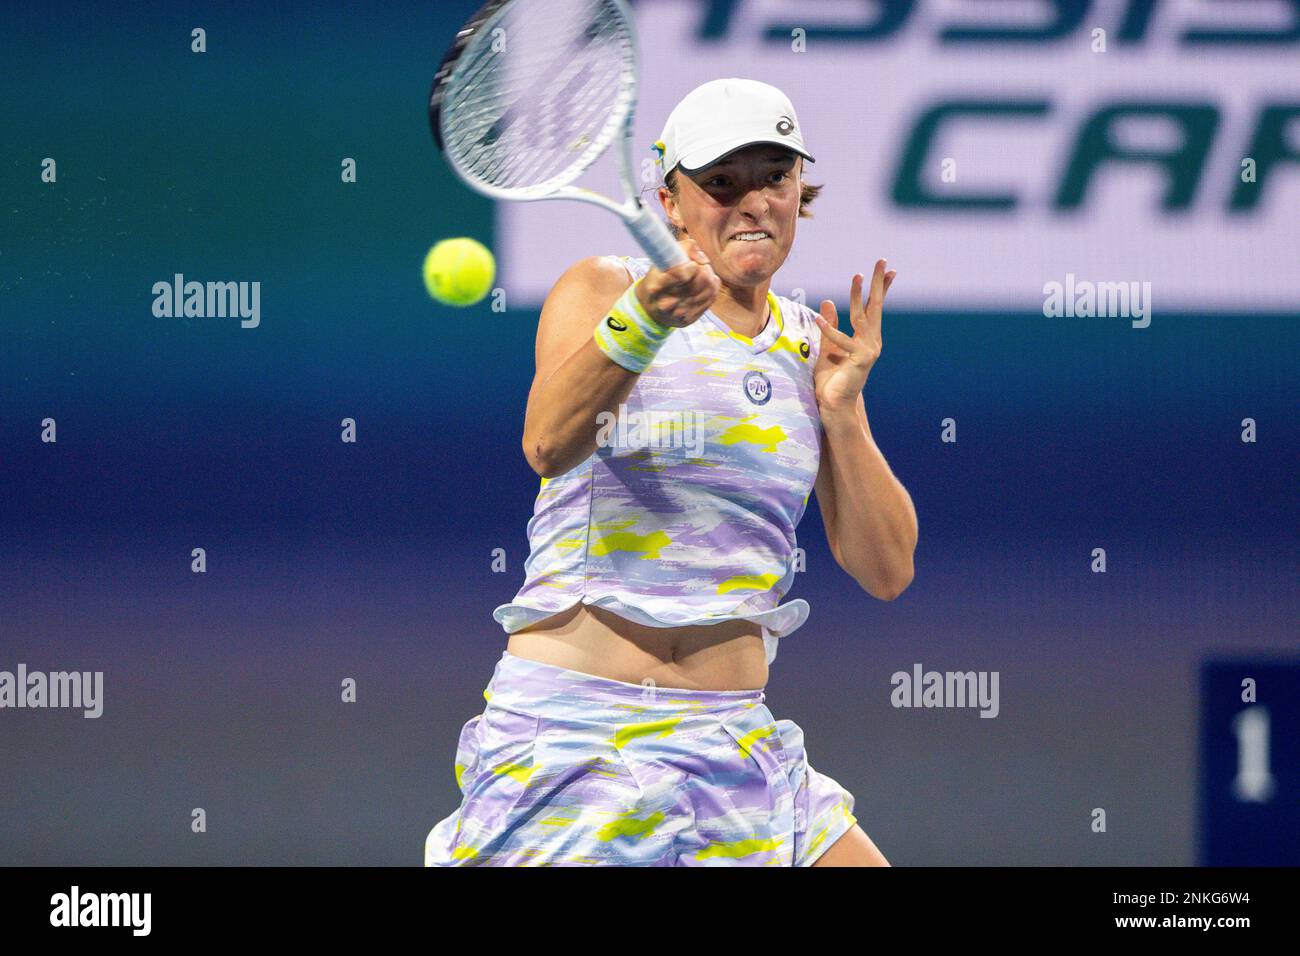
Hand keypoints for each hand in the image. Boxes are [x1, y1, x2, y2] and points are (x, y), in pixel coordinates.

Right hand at [635, 237, 720, 327]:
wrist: (651, 308)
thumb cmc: (659, 278)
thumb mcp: (662, 259)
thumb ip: (683, 248)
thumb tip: (703, 258)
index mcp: (656, 286)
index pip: (681, 275)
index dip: (692, 266)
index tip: (692, 264)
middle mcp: (667, 303)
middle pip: (702, 280)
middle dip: (703, 268)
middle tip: (697, 266)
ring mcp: (680, 313)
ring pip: (710, 288)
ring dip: (709, 276)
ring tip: (700, 273)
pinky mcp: (690, 319)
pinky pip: (712, 297)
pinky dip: (712, 286)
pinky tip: (704, 284)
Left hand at [814, 259, 895, 413]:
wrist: (834, 405)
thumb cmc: (832, 380)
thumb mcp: (828, 347)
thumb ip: (829, 326)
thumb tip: (828, 302)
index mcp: (866, 339)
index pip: (874, 309)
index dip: (880, 289)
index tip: (888, 270)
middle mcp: (871, 342)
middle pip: (874, 307)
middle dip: (878, 283)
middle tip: (882, 261)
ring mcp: (868, 351)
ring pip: (861, 318)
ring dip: (858, 295)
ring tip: (856, 275)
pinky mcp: (859, 360)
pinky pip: (842, 341)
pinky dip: (830, 330)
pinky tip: (819, 318)